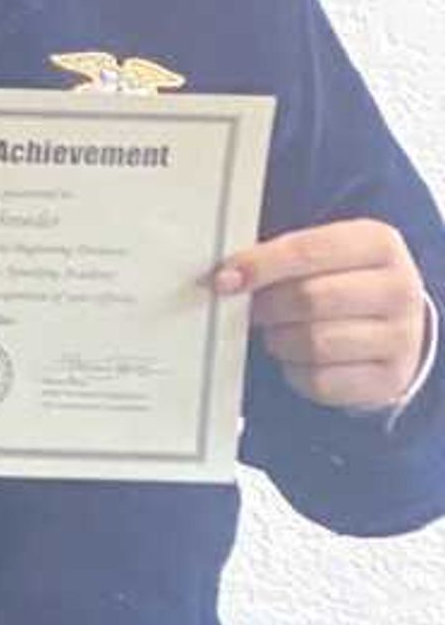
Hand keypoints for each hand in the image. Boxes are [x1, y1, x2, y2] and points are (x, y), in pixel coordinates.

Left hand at [216, 217, 435, 412]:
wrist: (391, 329)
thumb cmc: (340, 284)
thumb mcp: (322, 256)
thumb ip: (280, 257)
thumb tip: (226, 277)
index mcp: (378, 244)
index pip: (309, 251)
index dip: (260, 265)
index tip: (223, 280)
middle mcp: (398, 288)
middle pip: (308, 299)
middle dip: (267, 307)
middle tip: (254, 311)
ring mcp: (400, 336)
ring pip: (313, 343)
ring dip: (280, 341)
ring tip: (281, 331)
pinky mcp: (387, 378)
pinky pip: (319, 381)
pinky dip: (296, 372)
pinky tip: (300, 358)